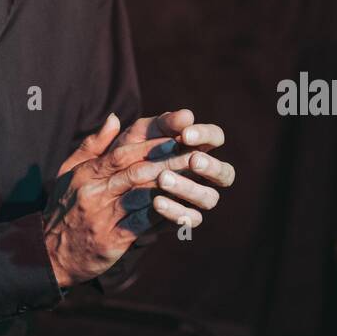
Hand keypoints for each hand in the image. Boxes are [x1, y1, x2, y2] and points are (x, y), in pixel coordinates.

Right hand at [43, 109, 235, 286]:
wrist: (48, 253)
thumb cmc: (63, 208)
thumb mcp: (69, 172)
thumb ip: (92, 145)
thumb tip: (114, 118)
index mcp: (86, 174)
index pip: (122, 152)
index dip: (152, 144)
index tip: (176, 137)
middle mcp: (94, 193)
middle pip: (137, 172)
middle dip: (169, 163)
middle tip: (195, 155)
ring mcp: (103, 217)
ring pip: (143, 197)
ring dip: (172, 188)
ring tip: (195, 180)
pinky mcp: (112, 240)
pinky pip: (143, 224)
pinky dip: (164, 216)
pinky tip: (184, 210)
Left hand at [108, 107, 235, 231]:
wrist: (110, 181)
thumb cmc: (131, 149)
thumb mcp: (142, 132)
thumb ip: (164, 123)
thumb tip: (187, 115)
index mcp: (197, 148)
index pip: (216, 138)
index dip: (206, 135)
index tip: (185, 134)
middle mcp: (203, 175)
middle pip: (226, 173)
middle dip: (211, 166)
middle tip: (192, 160)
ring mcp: (195, 198)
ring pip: (210, 199)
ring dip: (189, 188)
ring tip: (163, 179)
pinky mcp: (184, 218)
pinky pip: (192, 220)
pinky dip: (176, 211)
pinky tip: (157, 201)